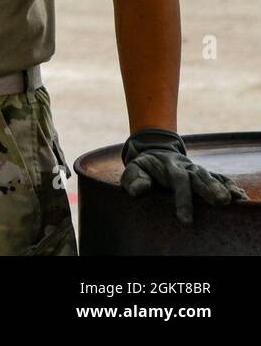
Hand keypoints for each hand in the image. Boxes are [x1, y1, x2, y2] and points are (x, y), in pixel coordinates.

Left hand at [119, 127, 247, 223]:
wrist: (156, 151)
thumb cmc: (144, 167)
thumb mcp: (133, 169)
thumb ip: (133, 179)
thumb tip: (140, 190)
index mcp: (168, 167)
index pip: (177, 181)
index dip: (182, 200)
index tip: (185, 220)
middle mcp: (186, 167)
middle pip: (198, 177)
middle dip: (209, 189)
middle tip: (220, 202)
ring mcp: (196, 170)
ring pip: (210, 177)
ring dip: (221, 188)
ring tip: (231, 200)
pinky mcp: (204, 174)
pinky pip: (219, 178)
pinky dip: (229, 185)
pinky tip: (238, 196)